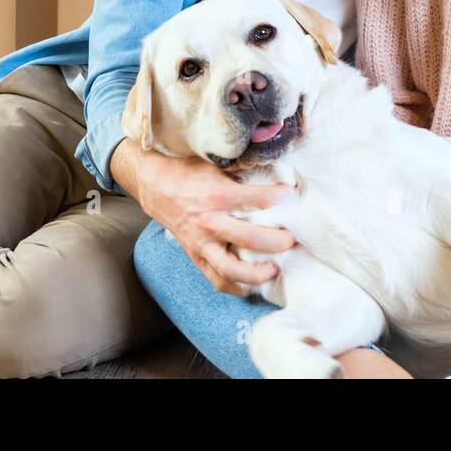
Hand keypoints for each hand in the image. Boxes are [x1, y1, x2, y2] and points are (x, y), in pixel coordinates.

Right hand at [113, 137, 296, 295]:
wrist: (153, 184)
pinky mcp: (195, 255)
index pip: (259, 199)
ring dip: (256, 274)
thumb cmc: (187, 171)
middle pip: (249, 238)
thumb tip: (275, 167)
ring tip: (275, 269)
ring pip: (230, 269)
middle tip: (293, 240)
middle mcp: (210, 221)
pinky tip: (251, 286)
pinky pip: (215, 278)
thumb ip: (242, 169)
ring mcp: (201, 243)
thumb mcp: (215, 163)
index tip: (296, 197)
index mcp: (218, 195)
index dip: (282, 198)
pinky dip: (234, 287)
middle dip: (276, 241)